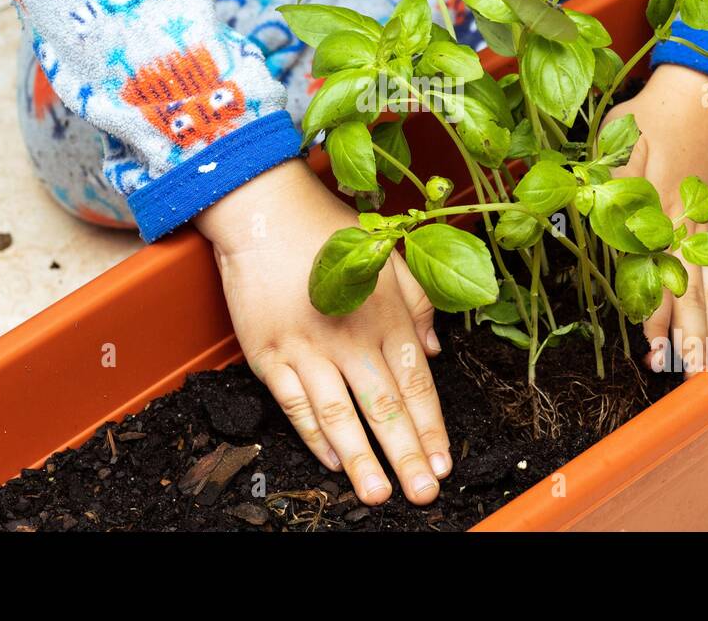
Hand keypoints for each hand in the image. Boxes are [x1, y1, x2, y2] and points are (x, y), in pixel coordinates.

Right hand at [195, 158, 450, 505]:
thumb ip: (416, 304)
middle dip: (406, 456)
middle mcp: (351, 337)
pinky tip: (333, 461)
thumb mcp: (387, 257)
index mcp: (386, 315)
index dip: (431, 429)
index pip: (417, 385)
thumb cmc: (327, 230)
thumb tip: (434, 350)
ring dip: (362, 460)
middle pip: (385, 408)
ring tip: (378, 495)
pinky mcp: (269, 354)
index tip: (443, 463)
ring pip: (341, 416)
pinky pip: (295, 406)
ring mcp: (308, 349)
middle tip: (422, 494)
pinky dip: (315, 436)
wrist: (265, 211)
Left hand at [601, 65, 707, 374]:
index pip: (655, 275)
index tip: (650, 345)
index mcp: (657, 215)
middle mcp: (684, 232)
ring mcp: (702, 233)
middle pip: (687, 294)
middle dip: (684, 338)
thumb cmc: (645, 121)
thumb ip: (611, 180)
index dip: (652, 312)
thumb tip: (595, 206)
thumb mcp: (616, 144)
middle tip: (681, 376)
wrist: (690, 99)